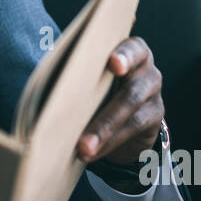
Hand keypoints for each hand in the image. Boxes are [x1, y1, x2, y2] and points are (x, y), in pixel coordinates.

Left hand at [75, 36, 163, 165]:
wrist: (123, 112)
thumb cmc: (98, 83)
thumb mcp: (91, 73)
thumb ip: (79, 70)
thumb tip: (45, 82)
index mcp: (130, 50)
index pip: (132, 48)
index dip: (124, 55)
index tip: (112, 63)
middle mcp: (146, 69)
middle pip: (133, 87)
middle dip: (109, 111)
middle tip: (89, 119)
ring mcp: (153, 93)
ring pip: (131, 112)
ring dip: (104, 131)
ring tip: (83, 148)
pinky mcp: (155, 115)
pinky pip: (134, 129)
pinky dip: (110, 142)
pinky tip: (92, 152)